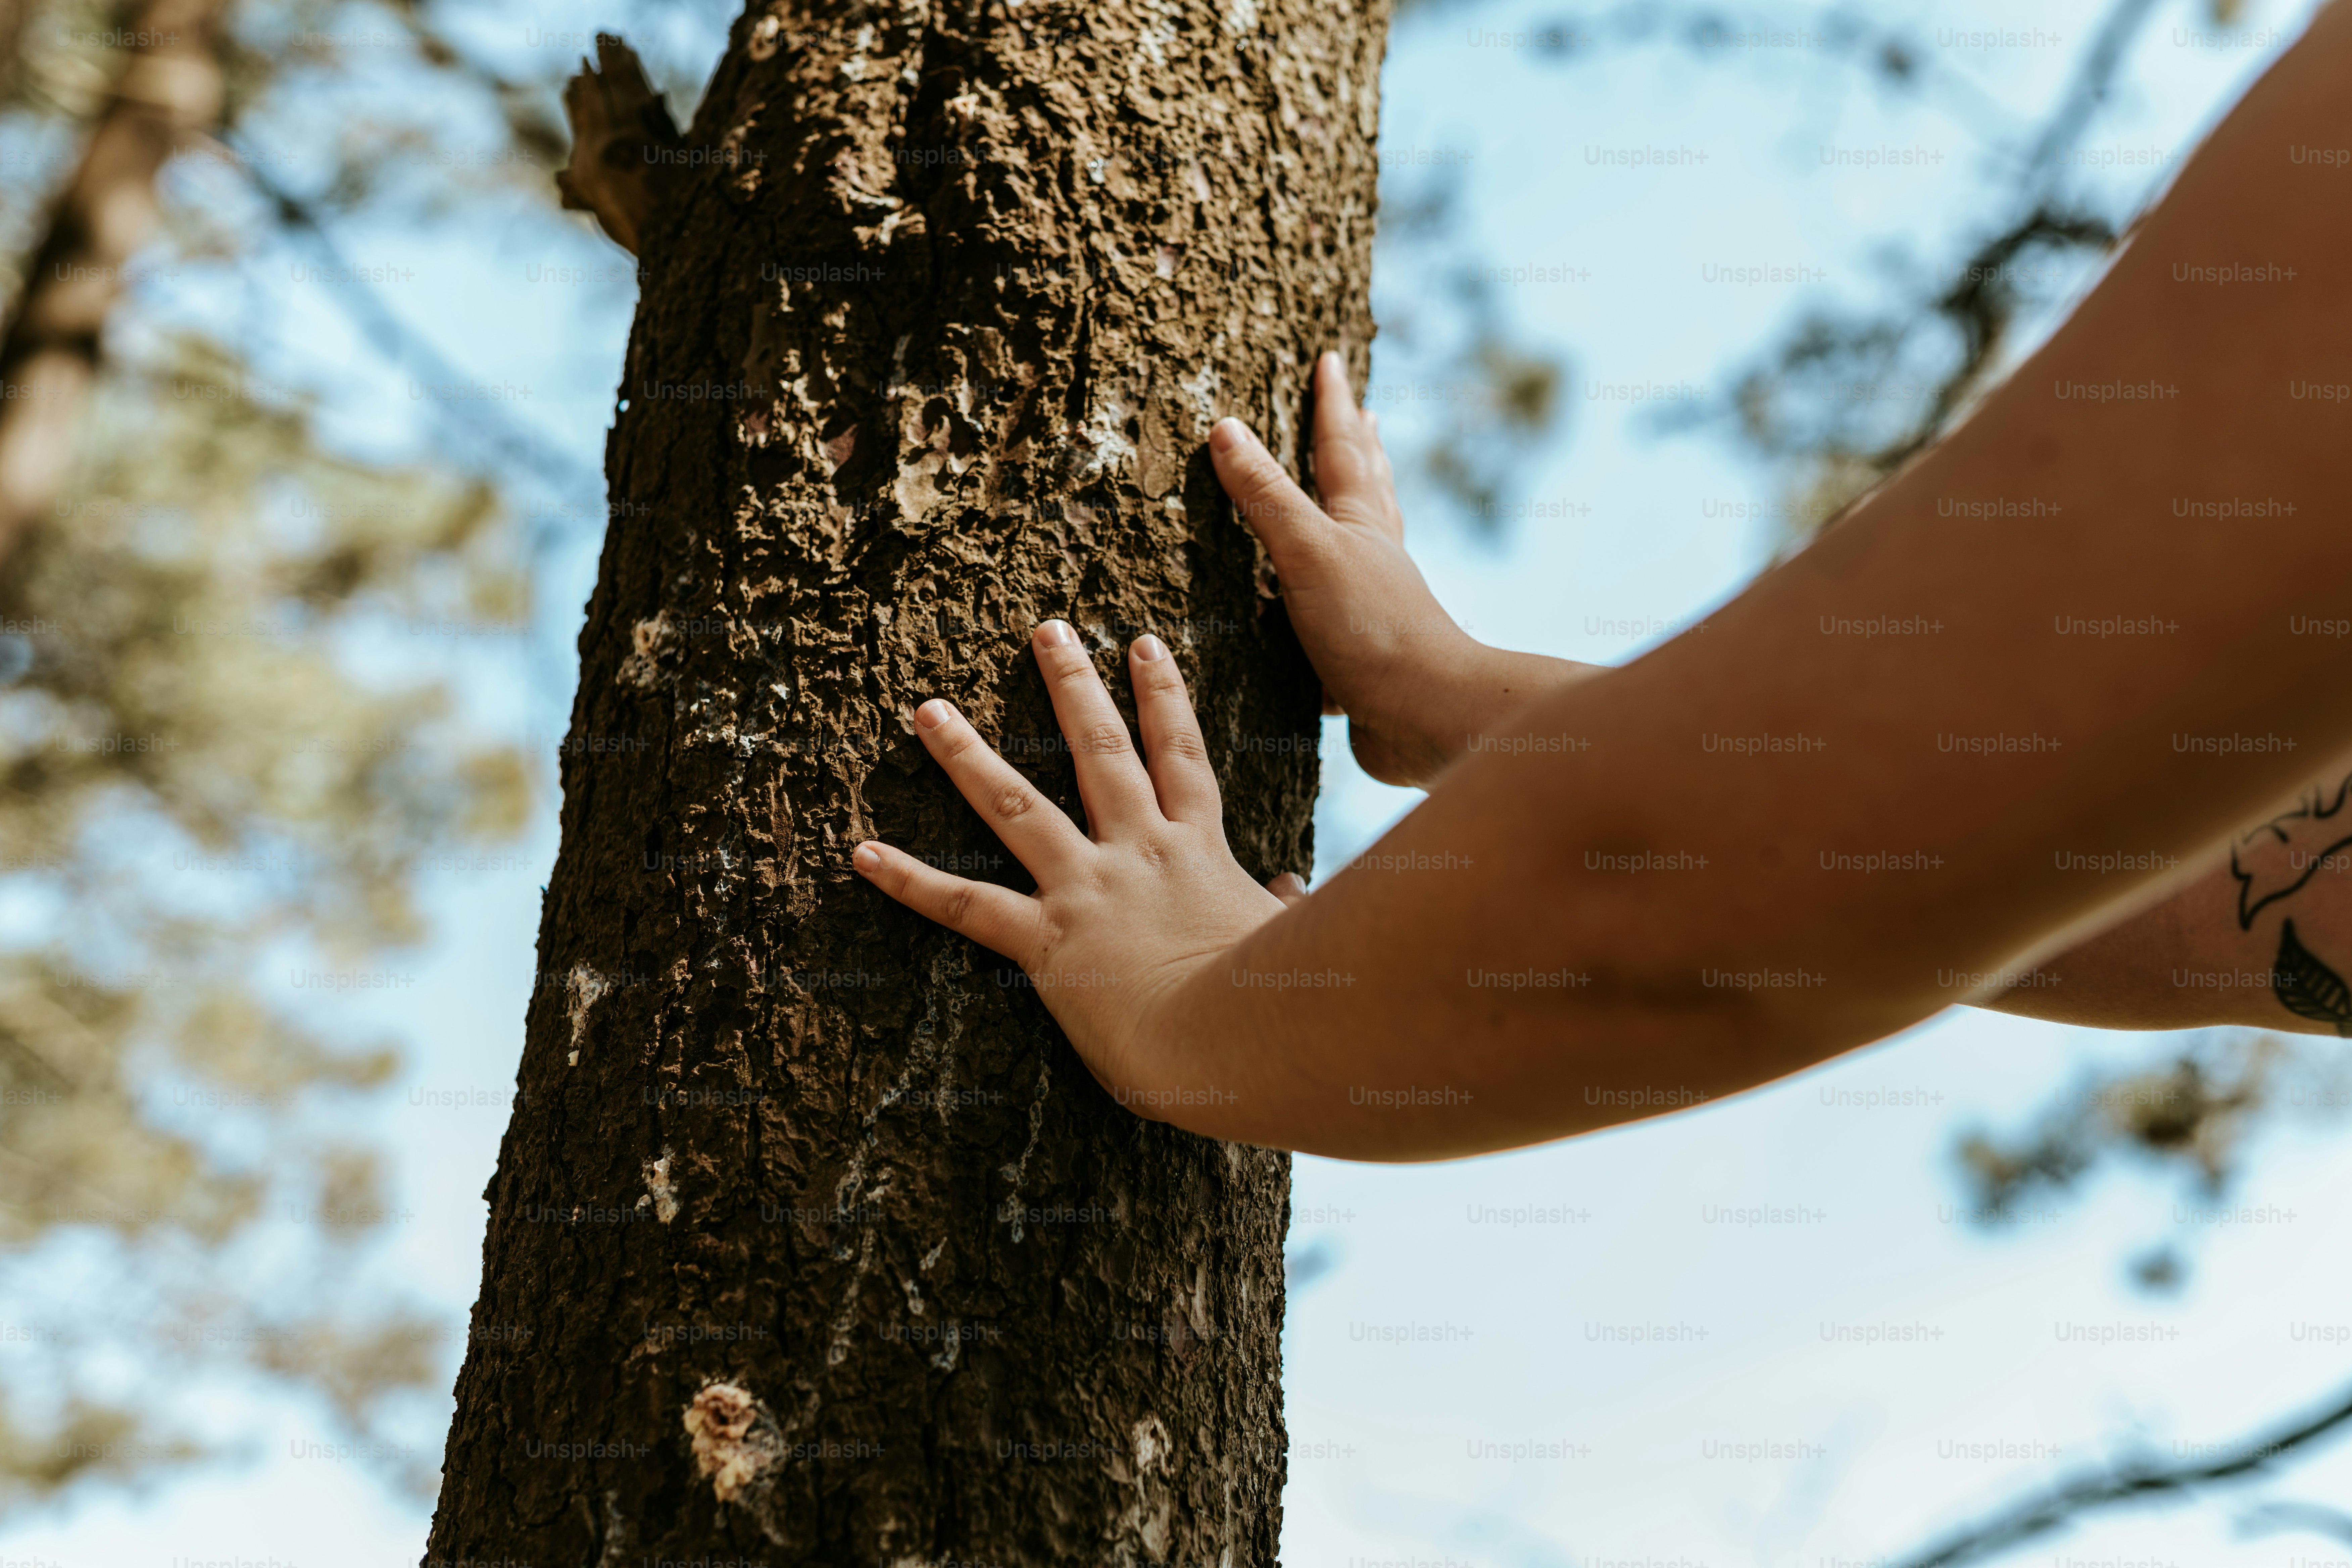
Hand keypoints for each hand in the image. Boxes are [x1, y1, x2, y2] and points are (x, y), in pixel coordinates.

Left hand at [851, 621, 1291, 1109]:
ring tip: (926, 709)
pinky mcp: (1047, 941)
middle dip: (1071, 687)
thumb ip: (1279, 904)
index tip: (1143, 644)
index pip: (1180, 754)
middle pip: (1100, 752)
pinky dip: (909, 880)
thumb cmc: (1270, 1000)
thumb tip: (1290, 886)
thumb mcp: (1282, 938)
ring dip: (967, 755)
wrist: (1235, 1038)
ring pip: (1016, 806)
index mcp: (1197, 849)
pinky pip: (965, 905)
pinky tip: (861, 852)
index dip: (1162, 696)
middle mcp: (1138, 851)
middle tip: (1045, 630)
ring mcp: (1088, 889)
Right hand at [1210, 351, 1485, 786]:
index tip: (1331, 361)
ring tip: (1352, 498)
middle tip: (1364, 414)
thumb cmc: (1373, 628)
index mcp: (1361, 525)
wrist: (1424, 714)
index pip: (1343, 448)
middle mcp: (1373, 558)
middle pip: (1368, 488)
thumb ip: (1267, 497)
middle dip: (1360, 448)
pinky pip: (1338, 611)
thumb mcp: (1308, 551)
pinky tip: (1314, 609)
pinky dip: (1324, 597)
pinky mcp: (1363, 656)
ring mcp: (1372, 605)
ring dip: (1353, 516)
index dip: (1332, 404)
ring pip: (1362, 546)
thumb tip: (1226, 429)